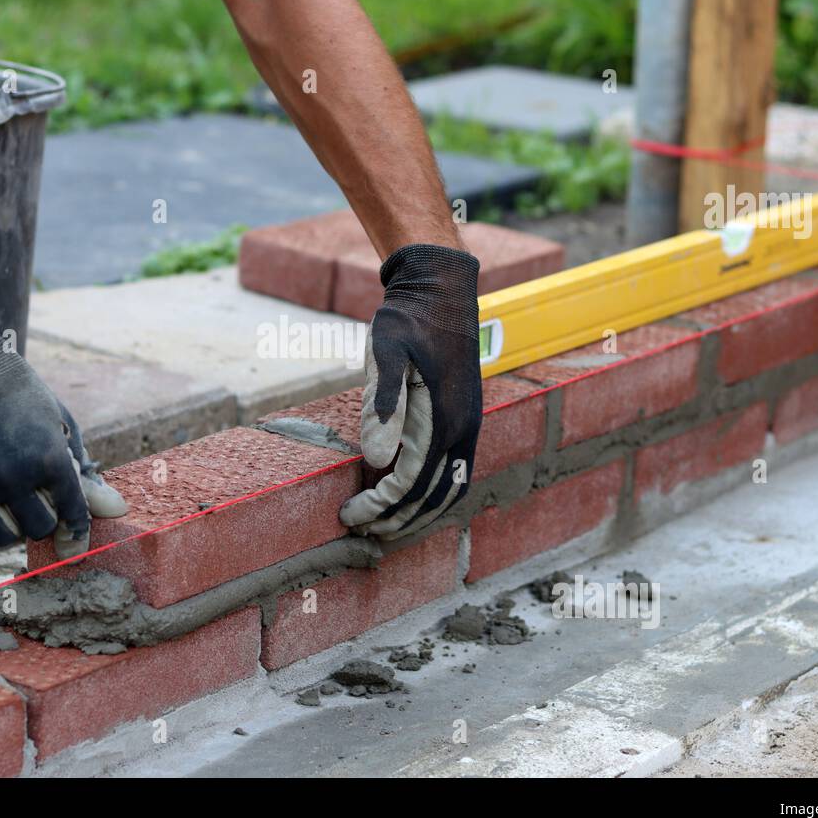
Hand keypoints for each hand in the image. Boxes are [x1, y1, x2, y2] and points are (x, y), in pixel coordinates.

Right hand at [0, 287, 127, 549]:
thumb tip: (118, 510)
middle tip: (32, 503)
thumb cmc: (13, 392)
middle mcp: (15, 478)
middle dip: (41, 519)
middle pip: (38, 529)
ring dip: (8, 527)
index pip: (73, 514)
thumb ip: (83, 468)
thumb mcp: (58, 420)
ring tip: (5, 505)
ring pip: (1, 538)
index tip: (72, 536)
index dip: (75, 529)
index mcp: (51, 458)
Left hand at [339, 244, 481, 539]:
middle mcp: (464, 429)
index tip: (349, 515)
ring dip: (417, 513)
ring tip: (383, 523)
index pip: (411, 483)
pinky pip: (455, 472)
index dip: (380, 506)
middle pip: (434, 497)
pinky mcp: (465, 418)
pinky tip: (407, 494)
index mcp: (444, 419)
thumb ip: (382, 404)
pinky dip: (432, 495)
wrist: (441, 288)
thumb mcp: (386, 351)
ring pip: (450, 489)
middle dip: (397, 520)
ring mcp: (469, 425)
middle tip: (360, 529)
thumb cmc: (408, 318)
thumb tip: (375, 461)